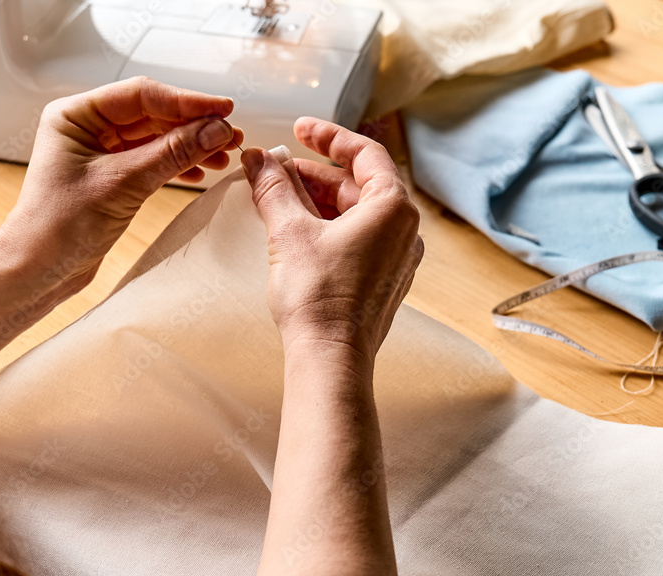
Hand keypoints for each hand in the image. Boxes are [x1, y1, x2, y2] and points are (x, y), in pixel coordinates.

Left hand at [0, 76, 243, 291]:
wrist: (37, 271)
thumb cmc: (55, 228)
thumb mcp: (122, 185)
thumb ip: (171, 154)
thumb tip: (213, 131)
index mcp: (75, 114)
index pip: (142, 95)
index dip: (187, 101)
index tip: (222, 109)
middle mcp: (87, 128)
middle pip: (153, 114)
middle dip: (193, 125)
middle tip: (229, 135)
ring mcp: (100, 152)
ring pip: (156, 138)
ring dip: (190, 145)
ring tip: (222, 154)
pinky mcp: (112, 177)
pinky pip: (153, 160)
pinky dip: (178, 164)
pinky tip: (199, 171)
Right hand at [241, 117, 422, 363]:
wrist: (330, 359)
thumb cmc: (319, 299)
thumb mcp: (289, 233)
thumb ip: (274, 187)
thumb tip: (258, 159)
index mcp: (392, 209)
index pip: (364, 153)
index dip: (328, 137)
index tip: (301, 129)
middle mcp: (404, 231)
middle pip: (357, 184)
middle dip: (314, 174)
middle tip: (275, 169)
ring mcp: (395, 258)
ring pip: (355, 213)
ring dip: (316, 201)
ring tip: (277, 197)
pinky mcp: (381, 280)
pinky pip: (356, 238)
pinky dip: (326, 226)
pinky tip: (295, 230)